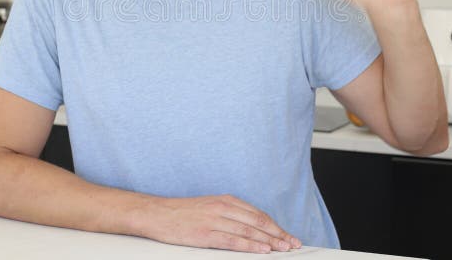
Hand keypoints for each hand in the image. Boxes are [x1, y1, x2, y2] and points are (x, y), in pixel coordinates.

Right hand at [144, 194, 301, 253]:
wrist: (158, 214)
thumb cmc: (183, 213)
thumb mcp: (210, 207)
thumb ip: (230, 215)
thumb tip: (252, 228)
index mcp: (226, 201)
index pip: (258, 215)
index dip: (275, 226)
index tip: (288, 235)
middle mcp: (223, 208)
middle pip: (258, 222)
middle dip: (278, 234)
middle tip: (293, 244)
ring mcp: (215, 220)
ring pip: (249, 231)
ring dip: (269, 241)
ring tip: (283, 248)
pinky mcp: (206, 233)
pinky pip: (233, 241)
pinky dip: (250, 246)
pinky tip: (262, 250)